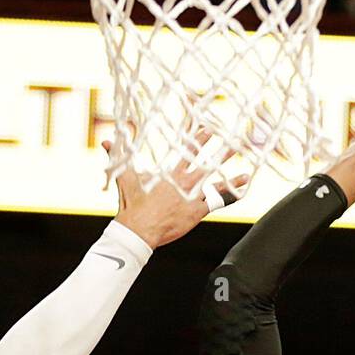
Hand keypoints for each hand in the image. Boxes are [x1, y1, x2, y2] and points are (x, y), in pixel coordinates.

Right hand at [107, 134, 249, 249]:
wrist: (138, 229)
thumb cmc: (132, 204)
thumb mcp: (126, 179)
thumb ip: (118, 157)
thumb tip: (107, 142)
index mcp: (170, 173)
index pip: (187, 149)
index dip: (198, 137)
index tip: (209, 126)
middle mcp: (184, 181)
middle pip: (205, 161)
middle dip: (219, 149)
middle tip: (232, 138)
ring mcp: (192, 196)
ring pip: (216, 181)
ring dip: (231, 172)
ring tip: (247, 165)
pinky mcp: (197, 211)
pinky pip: (218, 201)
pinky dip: (232, 194)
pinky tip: (244, 188)